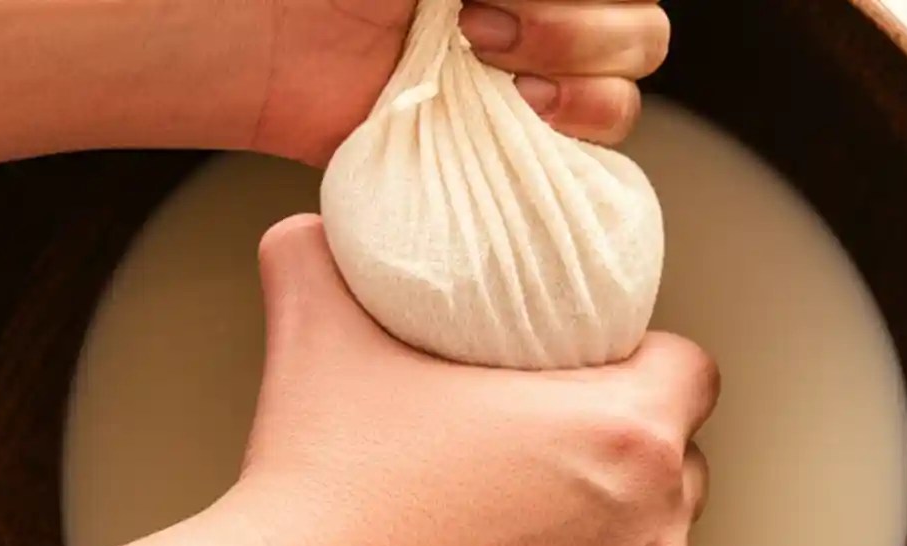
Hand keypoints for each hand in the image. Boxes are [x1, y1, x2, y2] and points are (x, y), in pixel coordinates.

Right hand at [208, 214, 718, 545]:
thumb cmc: (327, 494)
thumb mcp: (323, 342)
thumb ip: (320, 263)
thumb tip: (305, 230)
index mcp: (624, 433)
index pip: (691, 373)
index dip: (645, 362)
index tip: (591, 370)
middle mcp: (651, 532)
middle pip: (674, 468)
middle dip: (624, 453)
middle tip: (539, 446)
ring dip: (600, 537)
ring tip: (511, 525)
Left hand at [248, 1, 671, 163]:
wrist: (262, 43)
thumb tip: (536, 6)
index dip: (589, 4)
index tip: (489, 1)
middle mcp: (545, 24)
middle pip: (644, 35)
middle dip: (578, 34)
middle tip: (476, 34)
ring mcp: (527, 91)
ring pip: (622, 99)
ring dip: (579, 91)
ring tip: (495, 90)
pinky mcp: (500, 156)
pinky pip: (577, 168)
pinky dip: (562, 150)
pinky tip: (509, 132)